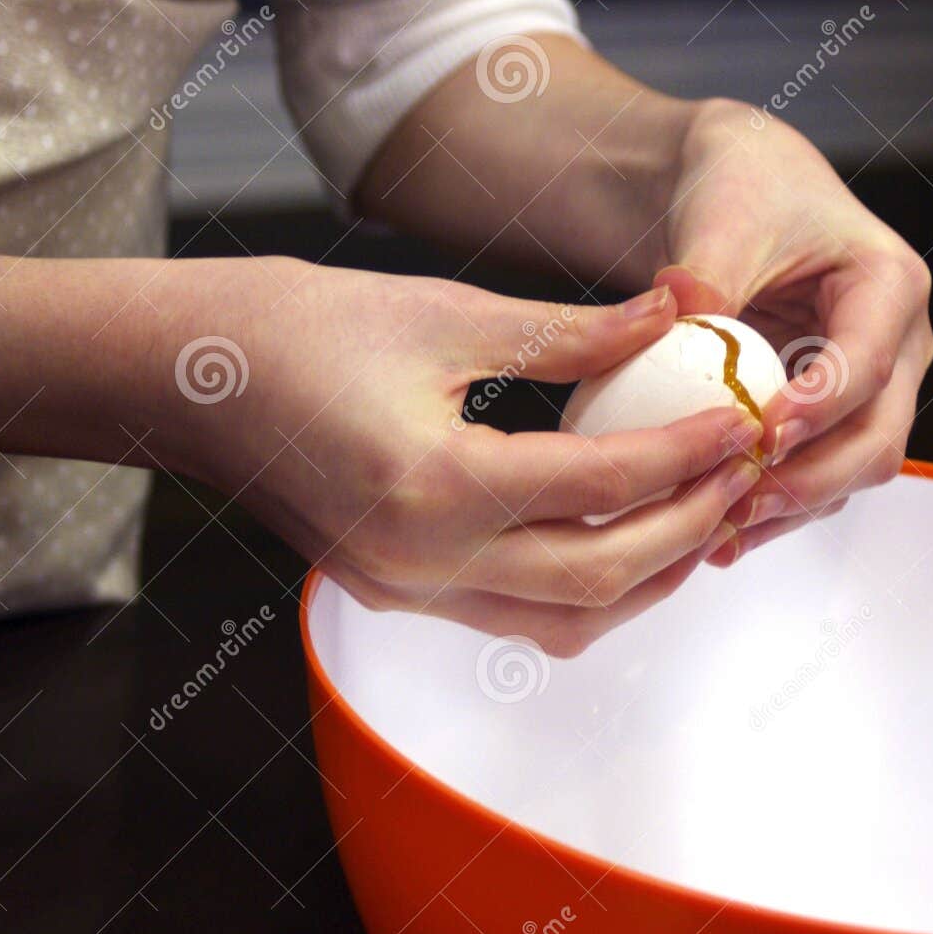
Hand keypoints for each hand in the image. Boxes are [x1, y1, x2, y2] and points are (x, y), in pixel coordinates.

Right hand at [151, 260, 761, 654]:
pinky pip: (517, 616)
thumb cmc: (300, 328)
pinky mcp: (398, 596)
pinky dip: (586, 587)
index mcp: (433, 484)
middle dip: (688, 529)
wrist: (189, 378)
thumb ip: (571, 334)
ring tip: (700, 514)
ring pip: (565, 619)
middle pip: (599, 577)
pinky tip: (621, 535)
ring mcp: (406, 593)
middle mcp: (422, 563)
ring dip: (645, 579)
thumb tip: (670, 319)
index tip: (743, 425)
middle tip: (742, 477)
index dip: (686, 455)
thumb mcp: (447, 314)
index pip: (599, 485)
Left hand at [651, 100, 932, 564]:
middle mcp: (899, 345)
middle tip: (739, 502)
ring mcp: (874, 390)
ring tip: (721, 533)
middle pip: (877, 437)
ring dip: (790, 507)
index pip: (868, 364)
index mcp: (889, 285)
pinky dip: (774, 505)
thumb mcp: (723, 216)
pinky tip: (717, 530)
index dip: (822, 409)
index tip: (764, 436)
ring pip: (852, 471)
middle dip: (810, 480)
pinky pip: (818, 476)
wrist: (739, 193)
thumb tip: (681, 312)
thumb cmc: (744, 189)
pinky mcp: (837, 419)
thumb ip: (707, 270)